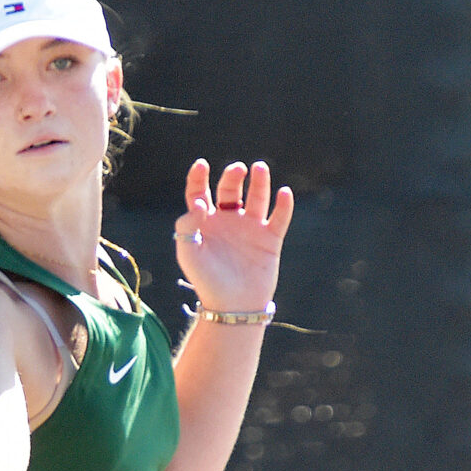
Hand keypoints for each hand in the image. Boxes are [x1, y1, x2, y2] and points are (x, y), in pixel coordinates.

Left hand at [174, 160, 293, 311]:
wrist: (232, 305)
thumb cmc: (206, 280)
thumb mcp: (188, 253)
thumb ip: (187, 226)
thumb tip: (200, 202)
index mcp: (204, 223)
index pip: (199, 193)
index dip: (199, 177)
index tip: (202, 165)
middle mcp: (227, 222)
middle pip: (230, 190)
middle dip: (233, 177)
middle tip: (238, 169)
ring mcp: (250, 229)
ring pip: (257, 197)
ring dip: (260, 182)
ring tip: (259, 168)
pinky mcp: (270, 240)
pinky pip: (280, 217)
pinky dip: (283, 204)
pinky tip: (282, 193)